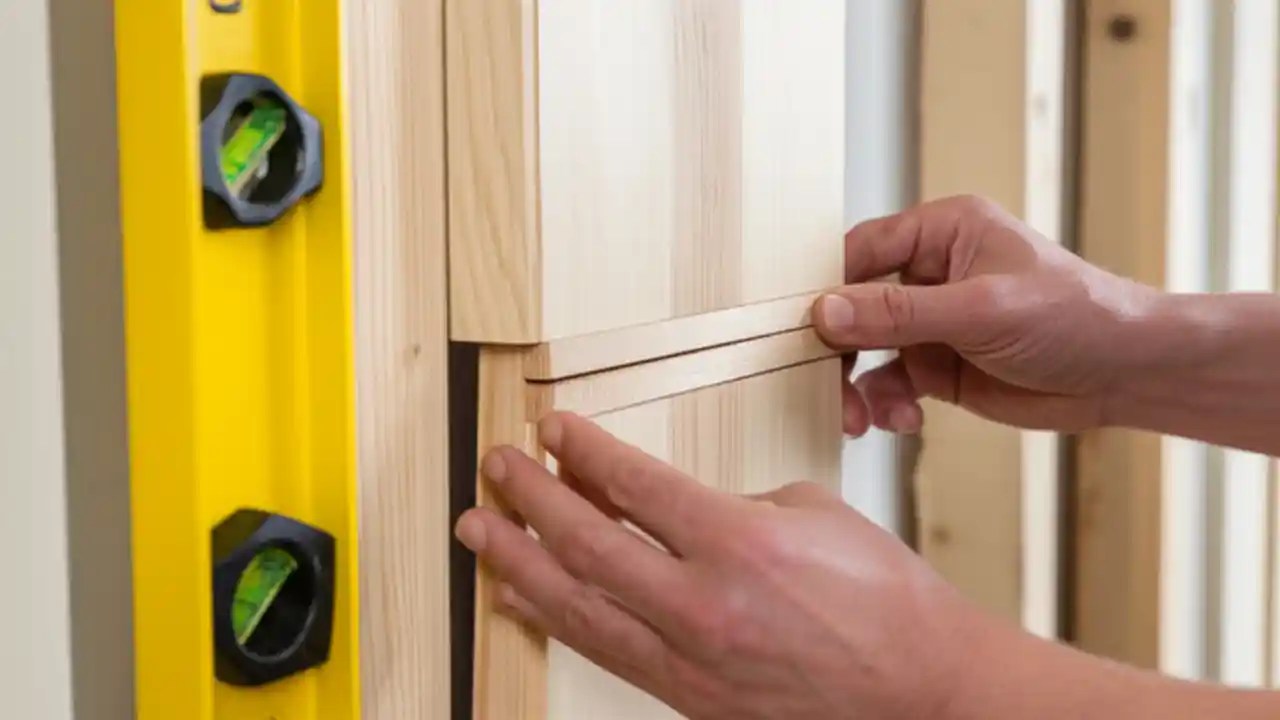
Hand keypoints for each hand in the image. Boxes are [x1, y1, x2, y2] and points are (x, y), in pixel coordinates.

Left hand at [454, 412, 985, 719]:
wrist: (922, 690)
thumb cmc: (885, 599)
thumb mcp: (813, 511)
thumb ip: (730, 503)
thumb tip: (670, 506)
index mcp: (740, 542)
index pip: (632, 483)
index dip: (581, 450)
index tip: (552, 427)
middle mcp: (704, 604)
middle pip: (586, 541)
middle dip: (529, 496)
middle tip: (496, 466)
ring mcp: (691, 660)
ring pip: (577, 605)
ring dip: (517, 561)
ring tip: (477, 530)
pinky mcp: (689, 698)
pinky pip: (603, 652)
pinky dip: (553, 620)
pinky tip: (520, 598)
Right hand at [812, 195, 1163, 435]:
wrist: (1127, 374)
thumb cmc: (1075, 316)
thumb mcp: (981, 311)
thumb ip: (899, 314)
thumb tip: (824, 311)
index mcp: (941, 231)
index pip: (860, 251)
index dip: (825, 288)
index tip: (798, 328)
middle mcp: (929, 272)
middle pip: (852, 304)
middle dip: (837, 350)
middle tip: (825, 385)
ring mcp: (932, 321)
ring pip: (865, 351)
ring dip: (857, 386)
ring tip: (861, 419)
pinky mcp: (938, 365)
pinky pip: (890, 384)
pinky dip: (886, 406)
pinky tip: (905, 423)